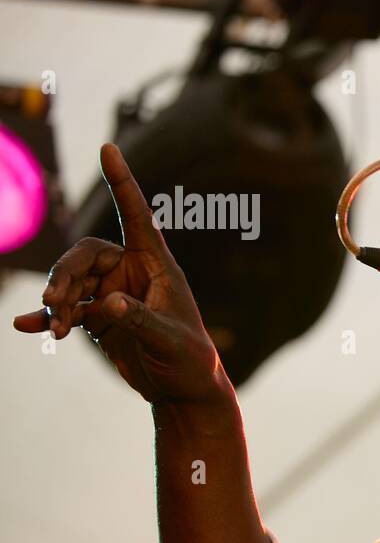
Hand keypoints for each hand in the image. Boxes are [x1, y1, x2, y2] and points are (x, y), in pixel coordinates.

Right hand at [12, 144, 229, 405]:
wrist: (183, 394)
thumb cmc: (190, 362)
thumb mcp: (169, 340)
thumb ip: (139, 319)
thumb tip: (106, 302)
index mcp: (159, 266)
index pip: (138, 216)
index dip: (123, 182)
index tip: (107, 148)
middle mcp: (133, 273)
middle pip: (86, 254)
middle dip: (66, 273)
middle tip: (57, 300)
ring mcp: (112, 294)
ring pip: (71, 282)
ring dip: (57, 301)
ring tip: (53, 327)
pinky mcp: (99, 318)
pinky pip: (66, 311)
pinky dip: (47, 318)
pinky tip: (26, 328)